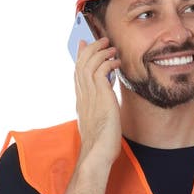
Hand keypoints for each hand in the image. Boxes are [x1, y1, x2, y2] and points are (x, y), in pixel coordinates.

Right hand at [74, 37, 121, 164]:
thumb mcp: (98, 122)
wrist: (98, 153)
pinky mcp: (101, 96)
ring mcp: (90, 96)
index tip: (84, 45)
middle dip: (90, 48)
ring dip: (101, 52)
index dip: (80, 57)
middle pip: (81, 64)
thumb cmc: (101, 144)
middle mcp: (83, 96)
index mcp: (81, 102)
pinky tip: (116, 62)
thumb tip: (105, 101)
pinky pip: (101, 71)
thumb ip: (99, 108)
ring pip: (89, 64)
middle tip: (101, 40)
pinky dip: (108, 62)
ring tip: (111, 47)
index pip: (77, 73)